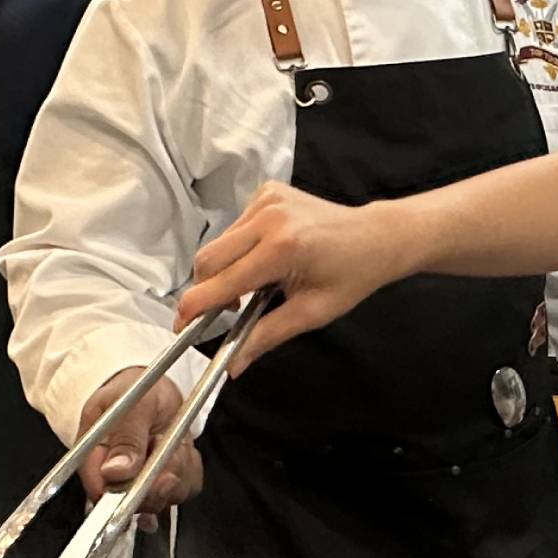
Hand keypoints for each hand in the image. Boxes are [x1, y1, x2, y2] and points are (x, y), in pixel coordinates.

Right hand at [78, 368, 204, 511]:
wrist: (156, 386)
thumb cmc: (137, 389)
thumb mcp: (133, 403)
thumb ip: (126, 436)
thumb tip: (115, 472)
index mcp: (92, 455)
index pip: (100, 491)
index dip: (124, 492)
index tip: (150, 475)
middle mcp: (114, 476)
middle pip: (135, 503)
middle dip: (159, 478)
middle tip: (166, 446)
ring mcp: (140, 482)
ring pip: (165, 498)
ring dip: (178, 471)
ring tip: (172, 441)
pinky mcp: (165, 482)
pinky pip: (186, 489)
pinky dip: (190, 469)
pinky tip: (182, 449)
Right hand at [176, 183, 408, 373]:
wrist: (376, 237)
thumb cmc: (349, 278)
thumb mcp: (311, 313)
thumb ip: (266, 336)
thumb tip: (231, 366)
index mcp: (282, 248)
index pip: (224, 281)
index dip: (197, 306)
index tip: (181, 325)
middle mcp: (269, 217)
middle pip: (209, 258)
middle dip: (207, 289)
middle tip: (226, 311)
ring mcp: (266, 199)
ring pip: (219, 243)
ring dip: (226, 268)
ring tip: (256, 283)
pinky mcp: (266, 191)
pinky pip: (235, 227)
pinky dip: (239, 248)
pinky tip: (265, 256)